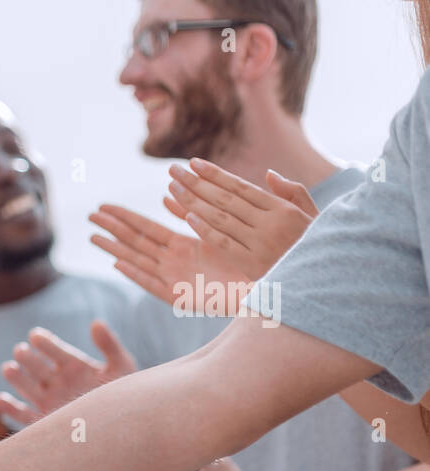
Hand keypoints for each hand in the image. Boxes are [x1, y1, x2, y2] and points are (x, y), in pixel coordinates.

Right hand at [0, 320, 137, 424]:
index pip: (54, 349)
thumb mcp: (122, 369)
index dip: (44, 342)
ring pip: (26, 387)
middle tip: (21, 351)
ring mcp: (49, 402)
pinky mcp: (42, 423)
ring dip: (16, 377)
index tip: (35, 336)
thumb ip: (110, 345)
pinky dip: (7, 409)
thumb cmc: (126, 400)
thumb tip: (96, 323)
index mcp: (74, 367)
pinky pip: (20, 415)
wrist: (125, 434)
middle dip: (27, 358)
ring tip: (9, 368)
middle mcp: (58, 383)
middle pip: (36, 366)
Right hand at [89, 203, 251, 311]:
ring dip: (115, 248)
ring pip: (139, 261)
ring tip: (92, 237)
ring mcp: (176, 281)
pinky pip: (155, 285)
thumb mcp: (220, 230)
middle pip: (136, 242)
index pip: (146, 228)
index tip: (103, 206)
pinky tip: (119, 264)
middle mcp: (174, 263)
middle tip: (89, 215)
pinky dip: (137, 275)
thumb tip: (167, 193)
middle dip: (112, 229)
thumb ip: (193, 213)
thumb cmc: (250, 261)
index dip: (124, 217)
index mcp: (183, 246)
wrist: (271, 289)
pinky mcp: (182, 299)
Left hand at [166, 158, 317, 280]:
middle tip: (174, 170)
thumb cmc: (317, 246)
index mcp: (282, 209)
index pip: (240, 186)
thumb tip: (269, 174)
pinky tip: (187, 217)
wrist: (325, 280)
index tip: (193, 162)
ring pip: (220, 218)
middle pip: (225, 199)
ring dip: (194, 202)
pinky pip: (224, 243)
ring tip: (173, 188)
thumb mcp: (313, 215)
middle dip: (196, 183)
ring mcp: (260, 243)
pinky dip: (205, 229)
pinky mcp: (252, 264)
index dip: (215, 174)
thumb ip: (293, 192)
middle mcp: (270, 222)